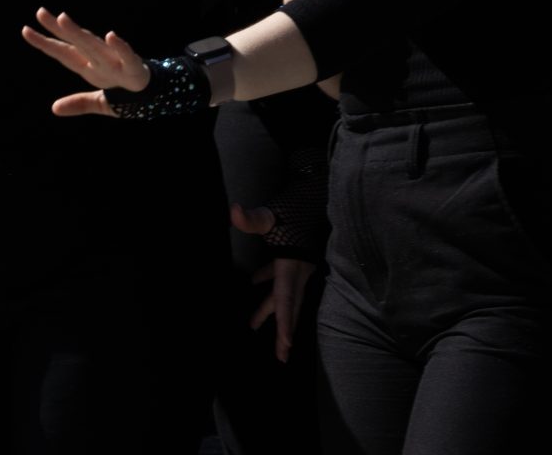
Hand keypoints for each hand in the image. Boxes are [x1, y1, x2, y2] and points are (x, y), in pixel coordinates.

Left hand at [20, 7, 148, 117]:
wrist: (154, 95)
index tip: (25, 30)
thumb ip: (79, 103)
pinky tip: (110, 36)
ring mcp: (115, 61)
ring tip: (61, 19)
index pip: (63, 52)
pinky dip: (119, 46)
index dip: (45, 42)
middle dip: (58, 29)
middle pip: (75, 43)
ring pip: (94, 45)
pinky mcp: (133, 67)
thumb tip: (54, 109)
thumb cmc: (125, 91)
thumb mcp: (99, 102)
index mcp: (89, 66)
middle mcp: (99, 59)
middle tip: (41, 12)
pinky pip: (126, 55)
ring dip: (77, 33)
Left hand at [230, 203, 314, 362]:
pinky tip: (255, 282)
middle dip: (285, 331)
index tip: (286, 345)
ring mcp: (298, 265)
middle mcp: (298, 270)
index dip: (285, 323)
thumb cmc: (296, 207)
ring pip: (284, 293)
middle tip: (282, 357)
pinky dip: (268, 283)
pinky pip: (280, 277)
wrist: (318, 194)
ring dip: (271, 310)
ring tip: (252, 325)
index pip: (286, 299)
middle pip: (290, 306)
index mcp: (292, 267)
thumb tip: (233, 213)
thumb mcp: (272, 214)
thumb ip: (253, 218)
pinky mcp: (294, 257)